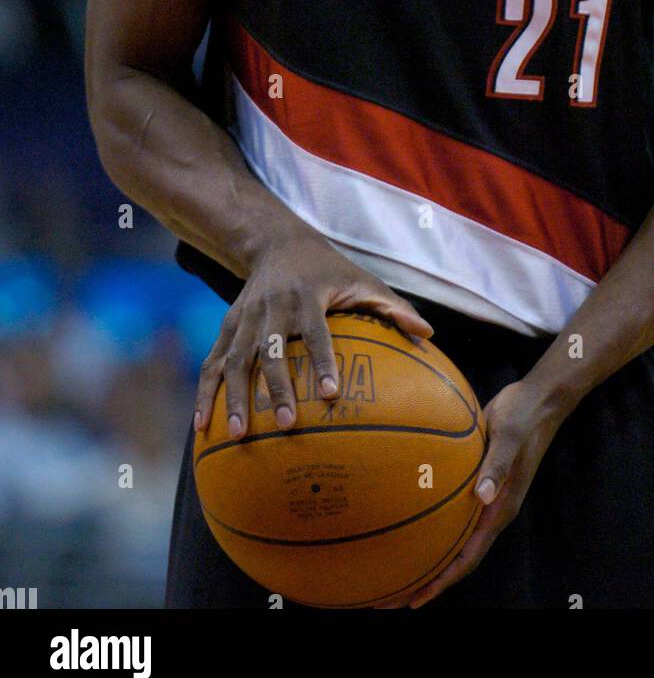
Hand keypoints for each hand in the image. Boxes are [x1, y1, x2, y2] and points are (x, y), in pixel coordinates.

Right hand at [193, 229, 433, 438]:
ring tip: (237, 435)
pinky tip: (201, 427)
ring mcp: (246, 318)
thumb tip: (429, 335)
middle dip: (277, 388)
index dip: (323, 360)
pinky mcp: (228, 326)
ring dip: (234, 397)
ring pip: (236, 360)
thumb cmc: (329, 270)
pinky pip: (213, 362)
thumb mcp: (363, 280)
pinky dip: (206, 393)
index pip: (316, 332)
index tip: (331, 393)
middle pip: (271, 350)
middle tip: (285, 425)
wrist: (277, 242)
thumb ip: (394, 308)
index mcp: (308, 297)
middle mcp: (273, 307)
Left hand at [375, 375, 565, 607]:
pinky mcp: (475, 481)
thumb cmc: (523, 415)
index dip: (442, 582)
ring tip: (390, 567)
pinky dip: (428, 522)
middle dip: (425, 579)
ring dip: (425, 555)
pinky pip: (450, 512)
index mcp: (500, 509)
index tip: (414, 600)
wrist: (538, 400)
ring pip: (451, 537)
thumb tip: (483, 495)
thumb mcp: (509, 436)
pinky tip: (402, 514)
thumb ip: (497, 465)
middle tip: (387, 595)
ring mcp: (483, 498)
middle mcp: (491, 511)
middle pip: (455, 557)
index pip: (468, 558)